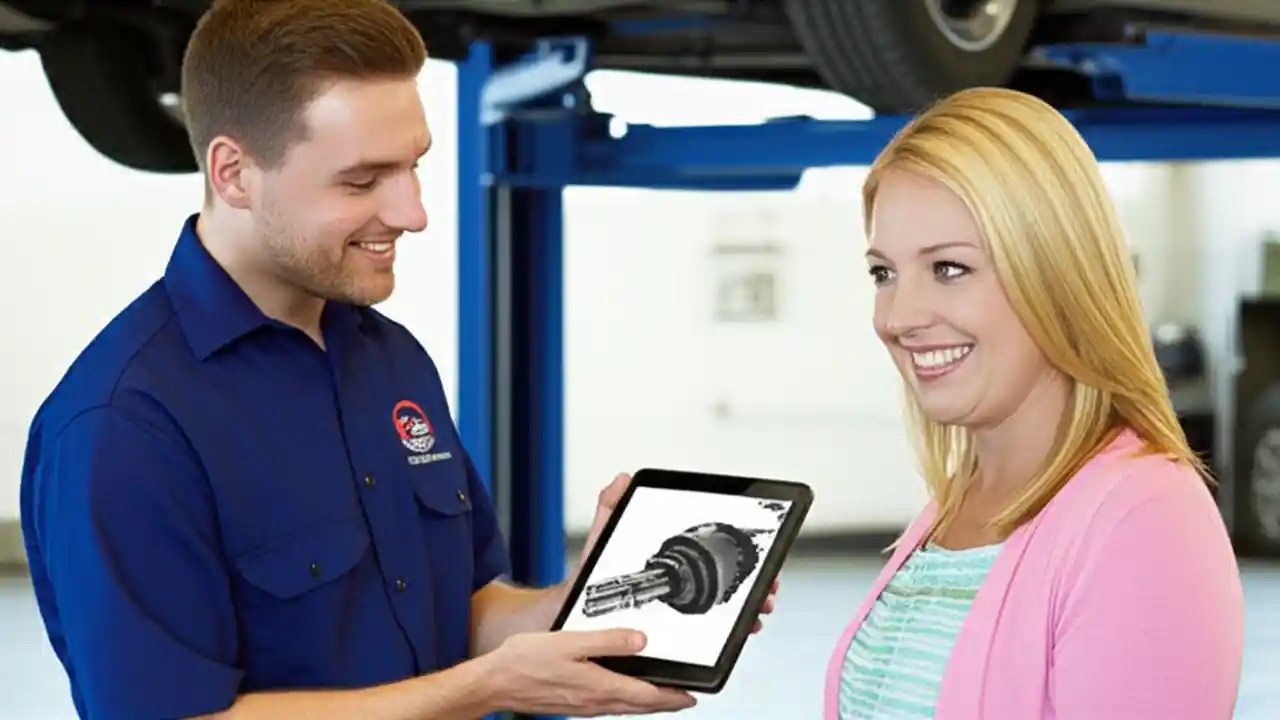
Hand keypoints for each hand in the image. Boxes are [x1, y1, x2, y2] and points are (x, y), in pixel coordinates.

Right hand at [481, 628, 696, 716]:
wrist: (495, 682)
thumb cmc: (526, 662)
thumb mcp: (571, 641)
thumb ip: (608, 640)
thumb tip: (640, 641)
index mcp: (598, 686)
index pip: (646, 696)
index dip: (672, 697)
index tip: (692, 695)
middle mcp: (594, 701)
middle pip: (639, 706)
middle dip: (666, 704)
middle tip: (685, 700)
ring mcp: (583, 706)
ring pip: (625, 708)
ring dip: (646, 704)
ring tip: (661, 698)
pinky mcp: (572, 705)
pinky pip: (608, 706)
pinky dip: (625, 702)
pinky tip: (622, 695)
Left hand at [577, 472, 779, 634]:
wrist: (576, 619)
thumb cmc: (590, 580)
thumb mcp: (603, 540)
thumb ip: (611, 508)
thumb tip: (622, 479)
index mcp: (672, 560)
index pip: (716, 554)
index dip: (743, 554)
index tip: (759, 557)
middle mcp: (683, 584)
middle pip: (734, 580)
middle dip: (758, 581)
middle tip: (766, 586)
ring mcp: (684, 610)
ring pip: (732, 608)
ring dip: (753, 606)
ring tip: (758, 608)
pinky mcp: (681, 636)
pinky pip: (717, 633)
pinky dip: (738, 628)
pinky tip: (746, 628)